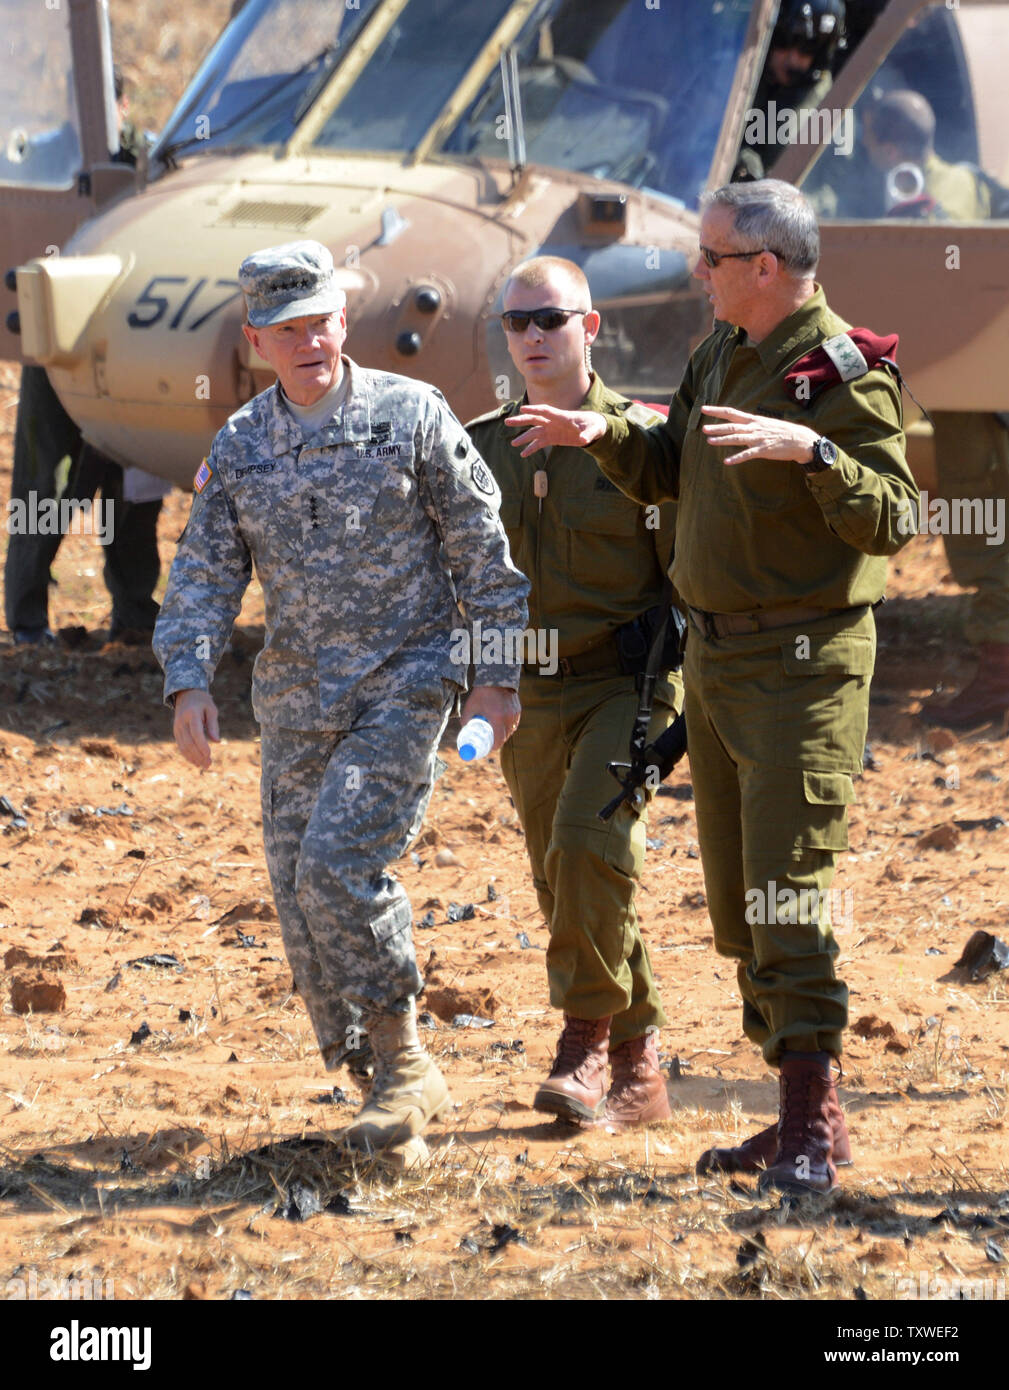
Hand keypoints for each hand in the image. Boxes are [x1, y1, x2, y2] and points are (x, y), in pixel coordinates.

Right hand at [173, 689, 219, 769]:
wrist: (186, 694)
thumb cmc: (203, 702)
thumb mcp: (211, 710)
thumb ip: (213, 725)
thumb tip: (217, 741)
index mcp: (191, 714)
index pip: (196, 733)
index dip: (202, 745)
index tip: (209, 755)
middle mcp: (181, 722)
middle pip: (189, 742)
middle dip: (198, 755)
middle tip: (208, 764)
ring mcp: (177, 728)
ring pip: (183, 746)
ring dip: (193, 758)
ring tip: (204, 765)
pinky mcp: (176, 732)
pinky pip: (181, 746)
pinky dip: (187, 755)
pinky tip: (196, 762)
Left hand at [460, 685, 520, 751]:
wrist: (495, 678)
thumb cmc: (481, 693)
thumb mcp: (470, 707)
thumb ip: (466, 720)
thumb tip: (465, 730)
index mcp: (497, 718)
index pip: (499, 740)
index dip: (493, 746)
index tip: (488, 747)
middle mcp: (508, 717)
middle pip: (505, 737)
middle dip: (498, 741)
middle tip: (490, 741)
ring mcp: (514, 713)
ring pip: (511, 730)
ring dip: (504, 734)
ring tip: (496, 733)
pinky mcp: (518, 709)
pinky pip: (514, 723)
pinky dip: (509, 726)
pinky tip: (503, 725)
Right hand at [505, 405, 607, 456]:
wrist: (592, 428)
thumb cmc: (593, 426)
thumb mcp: (592, 430)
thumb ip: (587, 434)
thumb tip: (583, 440)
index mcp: (561, 417)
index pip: (546, 411)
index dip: (534, 409)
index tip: (523, 409)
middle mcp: (553, 422)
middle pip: (534, 419)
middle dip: (521, 420)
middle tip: (508, 422)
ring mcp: (551, 430)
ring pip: (534, 432)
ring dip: (523, 437)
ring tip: (513, 443)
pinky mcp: (552, 438)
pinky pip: (539, 443)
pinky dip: (531, 448)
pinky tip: (523, 454)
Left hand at [701, 405, 819, 464]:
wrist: (800, 439)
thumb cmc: (782, 432)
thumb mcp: (765, 424)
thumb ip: (751, 425)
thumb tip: (739, 427)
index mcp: (753, 420)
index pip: (731, 413)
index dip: (716, 411)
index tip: (703, 409)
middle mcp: (754, 428)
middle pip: (732, 427)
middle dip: (717, 427)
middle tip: (703, 428)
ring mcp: (759, 439)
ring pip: (737, 439)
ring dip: (723, 440)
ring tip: (709, 441)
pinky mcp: (764, 450)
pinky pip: (748, 455)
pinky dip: (737, 458)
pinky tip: (727, 461)